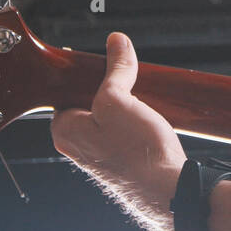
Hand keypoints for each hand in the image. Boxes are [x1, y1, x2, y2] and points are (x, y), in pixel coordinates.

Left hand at [50, 32, 186, 230]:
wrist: (166, 188)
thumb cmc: (136, 152)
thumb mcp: (119, 100)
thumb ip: (115, 70)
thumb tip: (116, 42)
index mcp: (64, 130)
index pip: (66, 90)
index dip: (85, 74)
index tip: (99, 62)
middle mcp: (78, 145)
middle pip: (89, 101)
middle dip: (110, 88)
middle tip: (127, 81)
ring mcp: (100, 153)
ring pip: (109, 115)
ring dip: (126, 103)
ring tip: (141, 101)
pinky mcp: (121, 159)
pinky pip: (123, 129)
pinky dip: (135, 119)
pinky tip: (149, 118)